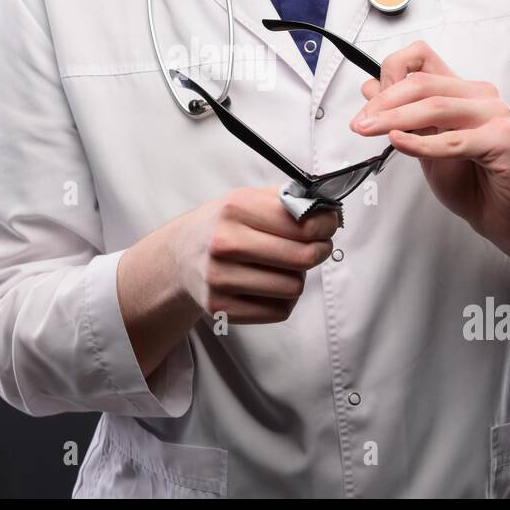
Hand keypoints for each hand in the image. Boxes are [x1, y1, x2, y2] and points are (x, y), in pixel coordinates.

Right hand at [168, 186, 339, 323]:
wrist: (181, 254)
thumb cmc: (224, 224)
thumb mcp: (248, 198)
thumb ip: (288, 199)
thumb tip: (328, 209)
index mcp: (235, 209)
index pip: (303, 224)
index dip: (325, 226)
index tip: (327, 226)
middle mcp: (224, 243)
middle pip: (302, 257)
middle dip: (318, 251)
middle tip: (316, 248)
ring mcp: (220, 278)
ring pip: (293, 287)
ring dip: (297, 277)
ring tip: (283, 267)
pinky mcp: (220, 307)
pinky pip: (279, 311)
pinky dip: (283, 300)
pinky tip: (269, 286)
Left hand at [349, 40, 509, 251]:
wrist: (505, 218)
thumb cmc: (472, 182)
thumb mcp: (426, 147)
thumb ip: (404, 119)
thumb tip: (370, 88)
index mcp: (462, 91)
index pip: (422, 58)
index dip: (390, 72)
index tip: (368, 103)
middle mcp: (480, 96)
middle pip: (422, 83)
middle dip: (384, 102)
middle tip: (360, 123)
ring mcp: (495, 115)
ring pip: (435, 106)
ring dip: (395, 119)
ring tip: (369, 130)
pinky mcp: (504, 140)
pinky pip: (454, 140)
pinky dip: (421, 142)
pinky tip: (399, 143)